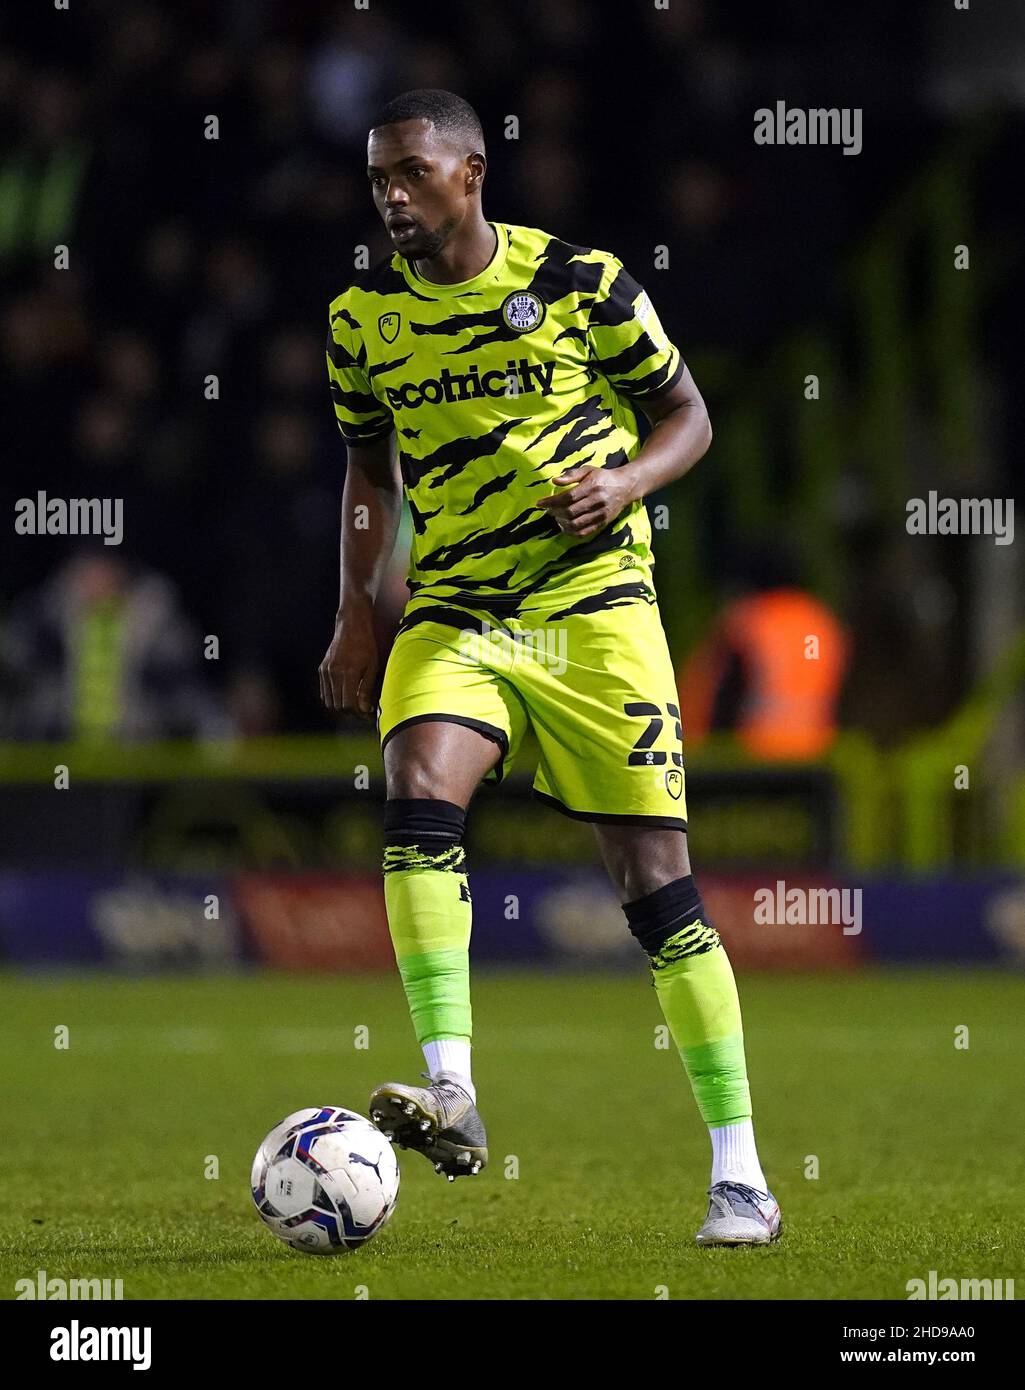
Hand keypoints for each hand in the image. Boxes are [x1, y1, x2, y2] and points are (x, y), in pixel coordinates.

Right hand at [318, 604, 377, 720]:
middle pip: (337, 706)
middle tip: (362, 711)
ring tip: (354, 704)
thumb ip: (366, 689)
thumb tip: (364, 709)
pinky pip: (324, 692)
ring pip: (329, 701)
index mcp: (348, 673)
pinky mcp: (322, 670)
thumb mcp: (372, 667)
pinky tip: (345, 695)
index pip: (348, 705)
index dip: (357, 714)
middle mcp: (334, 673)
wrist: (351, 626)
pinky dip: (333, 698)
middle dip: (350, 713)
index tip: (366, 715)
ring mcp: (325, 671)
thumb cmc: (366, 645)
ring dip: (341, 707)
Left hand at [535, 463, 634, 538]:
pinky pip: (584, 532)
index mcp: (592, 486)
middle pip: (570, 512)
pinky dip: (571, 532)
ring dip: (561, 523)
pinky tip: (565, 526)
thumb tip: (555, 481)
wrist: (626, 487)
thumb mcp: (588, 470)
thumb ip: (571, 475)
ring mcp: (600, 514)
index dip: (551, 501)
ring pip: (576, 524)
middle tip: (548, 510)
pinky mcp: (602, 523)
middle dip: (555, 512)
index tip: (540, 503)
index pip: (568, 497)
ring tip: (556, 518)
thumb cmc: (603, 477)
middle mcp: (597, 501)